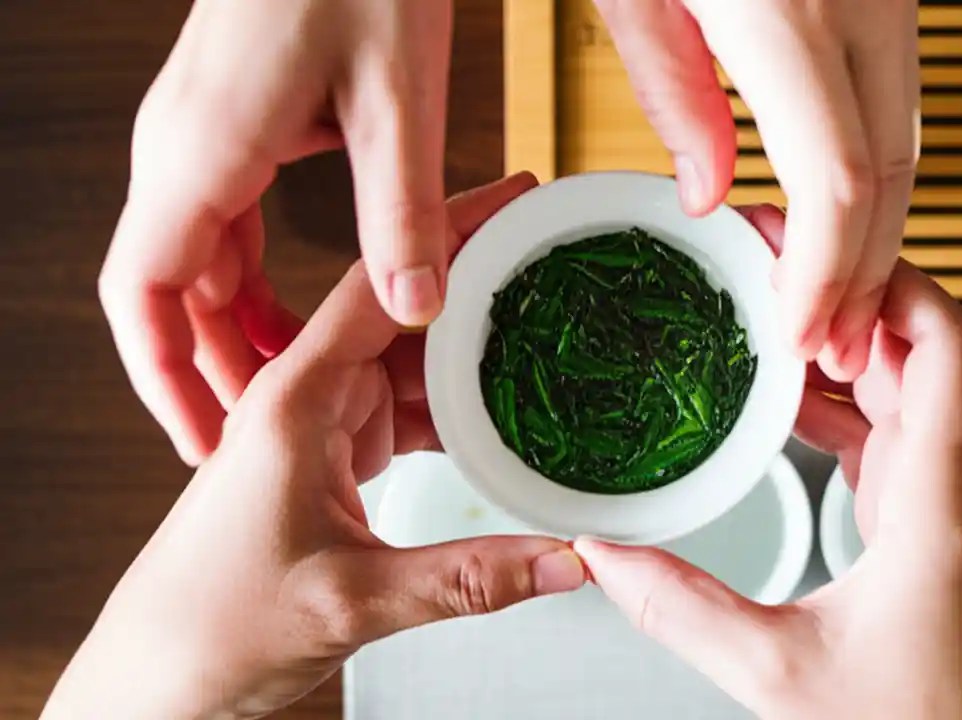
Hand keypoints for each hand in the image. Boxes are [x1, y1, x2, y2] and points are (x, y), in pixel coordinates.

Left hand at [45, 177, 585, 719]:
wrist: (164, 671)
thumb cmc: (214, 623)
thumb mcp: (351, 600)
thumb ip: (466, 578)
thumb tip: (565, 559)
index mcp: (294, 398)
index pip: (382, 287)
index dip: (453, 236)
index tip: (515, 201)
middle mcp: (308, 395)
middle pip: (408, 315)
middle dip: (482, 287)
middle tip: (556, 264)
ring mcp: (325, 424)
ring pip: (416, 366)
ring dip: (478, 352)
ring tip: (551, 330)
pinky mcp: (338, 457)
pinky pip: (411, 412)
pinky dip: (461, 409)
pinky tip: (509, 406)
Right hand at [100, 0, 462, 464]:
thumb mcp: (396, 98)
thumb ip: (402, 209)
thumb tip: (413, 309)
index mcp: (201, 152)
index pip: (144, 295)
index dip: (165, 379)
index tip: (201, 442)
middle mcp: (179, 150)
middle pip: (166, 291)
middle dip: (210, 368)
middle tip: (268, 436)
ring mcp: (198, 136)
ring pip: (194, 261)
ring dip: (236, 328)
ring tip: (294, 391)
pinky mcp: (231, 124)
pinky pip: (222, 224)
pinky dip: (253, 280)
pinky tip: (306, 311)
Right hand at [576, 207, 961, 718]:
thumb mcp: (779, 673)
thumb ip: (681, 610)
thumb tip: (603, 557)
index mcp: (939, 499)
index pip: (942, 341)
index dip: (887, 276)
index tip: (810, 250)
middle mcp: (949, 483)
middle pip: (911, 344)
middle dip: (840, 291)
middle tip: (760, 257)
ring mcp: (936, 501)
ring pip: (894, 385)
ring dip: (833, 344)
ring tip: (754, 309)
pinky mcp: (917, 523)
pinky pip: (878, 433)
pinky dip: (829, 401)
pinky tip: (770, 395)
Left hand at [595, 0, 918, 382]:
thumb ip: (671, 90)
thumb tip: (708, 199)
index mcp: (788, 16)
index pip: (835, 182)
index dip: (827, 276)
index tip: (803, 335)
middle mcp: (863, 6)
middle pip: (890, 176)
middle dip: (867, 277)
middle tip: (836, 349)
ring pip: (908, 141)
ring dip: (882, 231)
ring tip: (842, 305)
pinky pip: (898, 101)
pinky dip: (877, 172)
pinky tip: (845, 222)